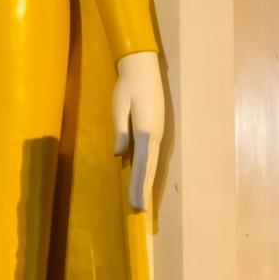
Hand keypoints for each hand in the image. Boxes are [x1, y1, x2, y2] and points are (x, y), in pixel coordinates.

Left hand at [113, 51, 166, 213]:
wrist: (143, 67)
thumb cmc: (128, 85)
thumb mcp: (120, 106)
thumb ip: (121, 131)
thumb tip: (120, 155)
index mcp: (146, 131)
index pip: (142, 165)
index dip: (138, 186)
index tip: (136, 204)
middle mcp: (156, 136)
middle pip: (150, 168)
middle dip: (144, 190)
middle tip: (140, 211)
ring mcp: (159, 133)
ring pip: (152, 163)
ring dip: (147, 182)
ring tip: (143, 201)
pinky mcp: (156, 129)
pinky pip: (152, 155)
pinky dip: (148, 170)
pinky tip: (143, 179)